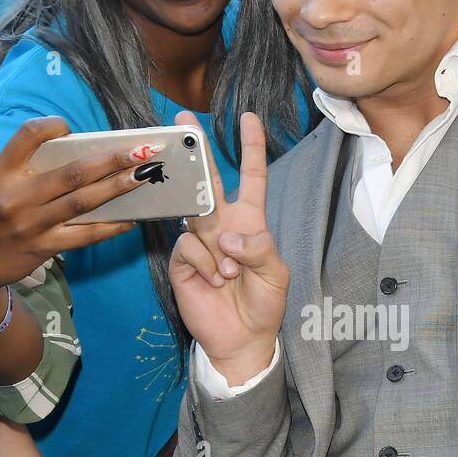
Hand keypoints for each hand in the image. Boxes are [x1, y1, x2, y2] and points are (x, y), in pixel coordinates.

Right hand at [0, 116, 149, 304]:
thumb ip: (21, 166)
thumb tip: (72, 151)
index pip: (28, 135)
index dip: (52, 125)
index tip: (68, 126)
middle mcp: (16, 196)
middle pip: (72, 172)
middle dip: (111, 159)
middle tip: (142, 150)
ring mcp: (32, 223)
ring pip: (83, 201)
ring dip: (117, 187)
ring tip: (142, 176)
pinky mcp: (44, 246)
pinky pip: (85, 235)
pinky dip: (110, 226)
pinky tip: (130, 218)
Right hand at [169, 110, 288, 383]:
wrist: (241, 339)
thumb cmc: (263, 303)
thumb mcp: (275, 273)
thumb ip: (258, 248)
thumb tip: (228, 235)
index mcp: (249, 221)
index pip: (251, 177)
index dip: (250, 147)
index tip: (248, 118)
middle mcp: (221, 225)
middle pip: (208, 181)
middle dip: (197, 150)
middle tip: (183, 121)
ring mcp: (199, 241)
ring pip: (197, 219)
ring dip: (216, 248)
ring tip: (229, 275)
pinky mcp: (182, 260)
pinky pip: (187, 245)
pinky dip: (204, 262)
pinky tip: (213, 280)